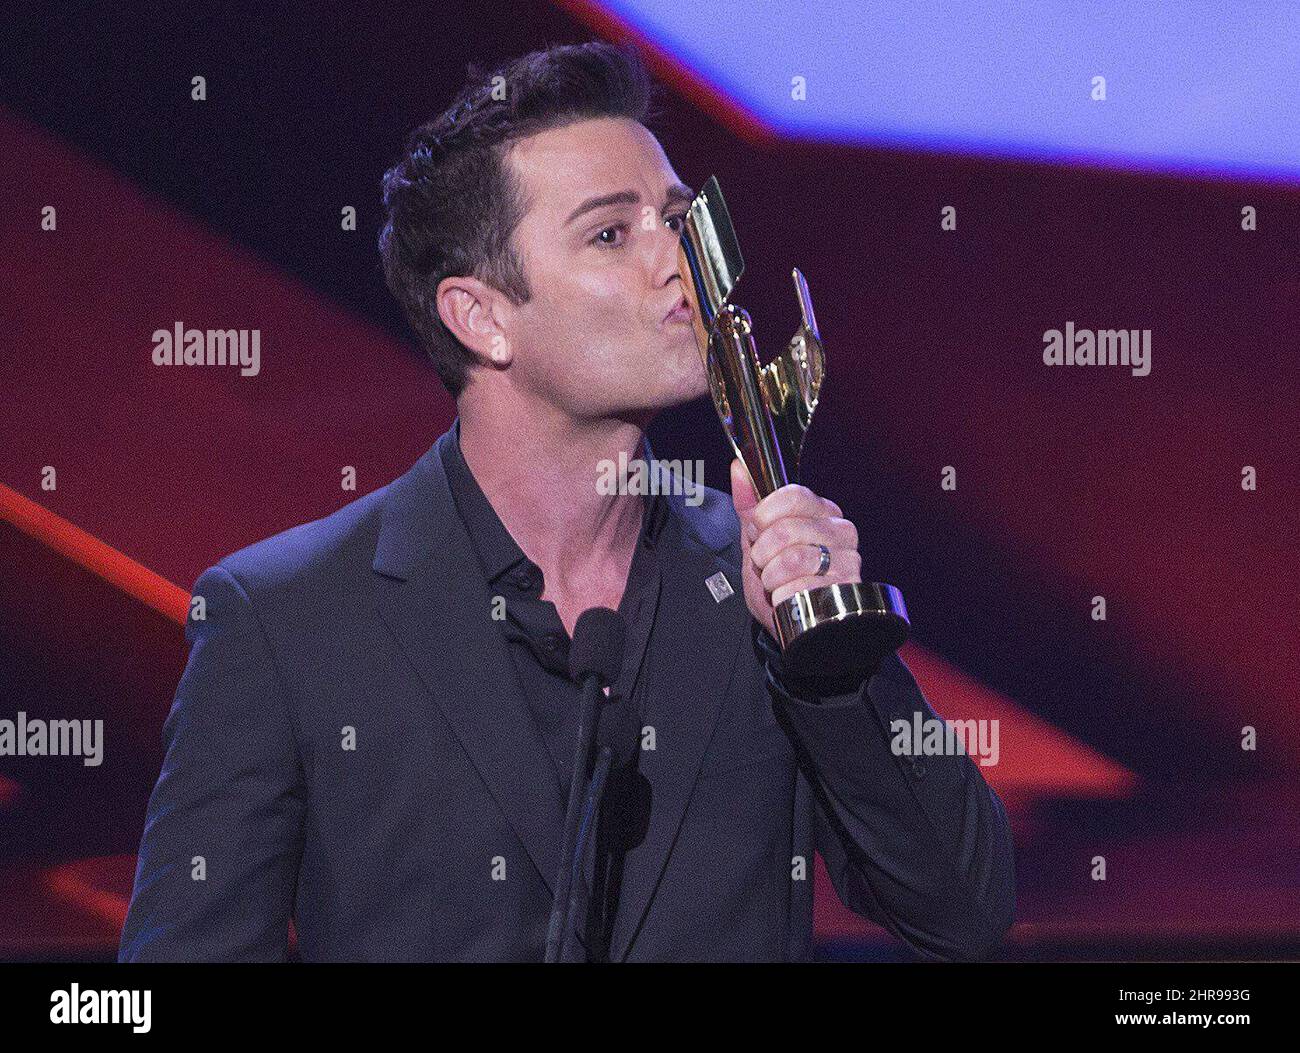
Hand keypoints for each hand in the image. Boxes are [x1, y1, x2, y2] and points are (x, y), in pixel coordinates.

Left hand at [729, 458, 861, 636]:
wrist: (793, 625)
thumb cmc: (778, 580)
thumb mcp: (757, 540)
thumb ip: (749, 504)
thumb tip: (739, 467)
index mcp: (821, 511)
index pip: (794, 495)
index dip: (765, 515)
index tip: (758, 531)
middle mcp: (841, 531)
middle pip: (787, 528)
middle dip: (762, 553)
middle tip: (766, 564)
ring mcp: (847, 561)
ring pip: (793, 558)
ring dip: (771, 576)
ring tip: (776, 582)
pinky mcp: (846, 590)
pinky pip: (801, 587)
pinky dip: (783, 597)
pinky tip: (789, 599)